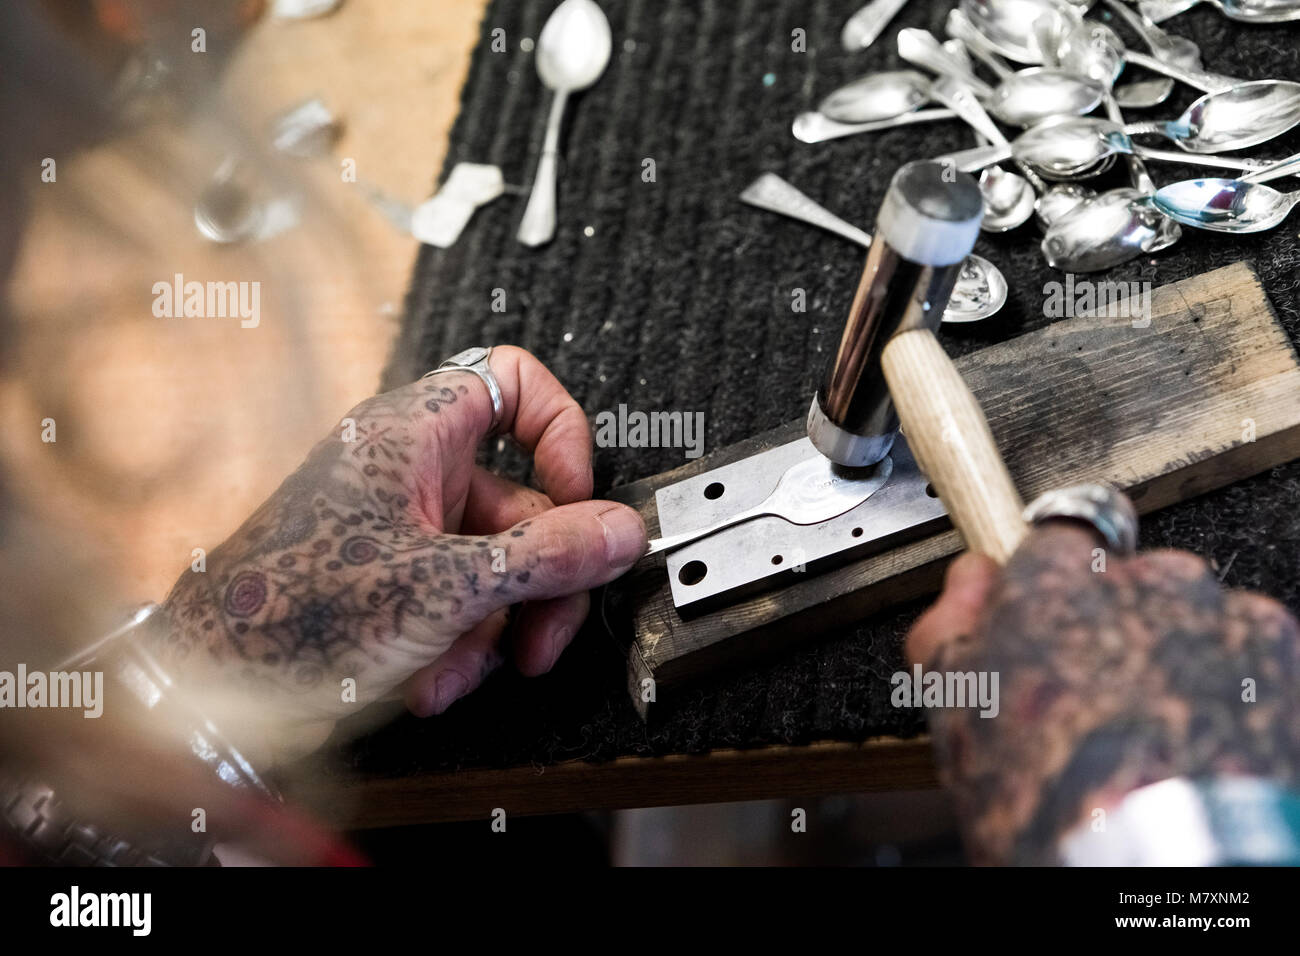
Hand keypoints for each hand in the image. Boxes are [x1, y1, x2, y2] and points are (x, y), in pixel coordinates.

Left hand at [152, 346, 646, 763]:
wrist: (209, 693)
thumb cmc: (286, 614)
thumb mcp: (443, 585)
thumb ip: (545, 558)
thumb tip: (617, 534)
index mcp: (415, 434)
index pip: (515, 382)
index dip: (563, 435)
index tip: (580, 499)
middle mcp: (411, 471)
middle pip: (522, 500)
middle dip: (536, 579)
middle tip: (545, 630)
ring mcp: (404, 528)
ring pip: (496, 562)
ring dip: (494, 627)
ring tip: (462, 666)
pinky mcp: (395, 581)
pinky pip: (463, 598)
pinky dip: (461, 642)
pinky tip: (432, 678)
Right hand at [907, 523, 1299, 864]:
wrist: (1161, 858)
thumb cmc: (1054, 792)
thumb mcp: (957, 709)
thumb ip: (951, 625)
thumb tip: (968, 581)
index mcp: (1056, 576)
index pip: (1060, 529)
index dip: (1057, 574)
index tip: (1053, 609)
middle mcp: (1143, 575)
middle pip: (1131, 575)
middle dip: (1119, 618)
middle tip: (1100, 689)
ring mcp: (1221, 610)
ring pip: (1193, 614)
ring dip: (1177, 652)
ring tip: (1156, 726)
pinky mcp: (1280, 651)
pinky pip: (1248, 653)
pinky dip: (1230, 686)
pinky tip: (1199, 735)